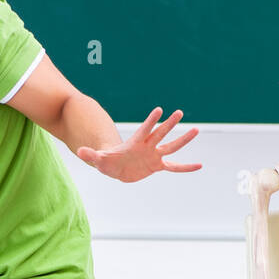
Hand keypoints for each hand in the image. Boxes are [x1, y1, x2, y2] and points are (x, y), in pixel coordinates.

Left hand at [75, 107, 200, 182]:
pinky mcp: (157, 166)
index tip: (159, 110)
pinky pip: (174, 167)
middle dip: (169, 124)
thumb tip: (79, 152)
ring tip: (196, 130)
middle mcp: (147, 146)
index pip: (144, 130)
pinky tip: (199, 166)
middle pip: (160, 133)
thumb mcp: (98, 160)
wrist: (116, 169)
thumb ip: (91, 155)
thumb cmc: (106, 161)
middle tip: (179, 112)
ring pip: (171, 146)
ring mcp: (154, 155)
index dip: (151, 121)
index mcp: (135, 143)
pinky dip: (186, 167)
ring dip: (183, 140)